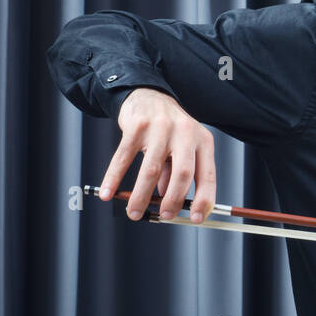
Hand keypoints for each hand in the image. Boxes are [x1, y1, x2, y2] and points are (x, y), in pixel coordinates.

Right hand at [99, 87, 216, 222]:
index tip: (197, 219)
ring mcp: (161, 128)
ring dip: (141, 195)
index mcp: (203, 141)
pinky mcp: (136, 126)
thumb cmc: (169, 131)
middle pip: (183, 173)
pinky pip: (123, 157)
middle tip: (164, 216)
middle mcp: (185, 133)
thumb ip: (178, 174)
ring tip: (134, 212)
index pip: (208, 175)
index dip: (204, 199)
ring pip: (151, 169)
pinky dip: (114, 178)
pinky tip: (107, 194)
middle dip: (174, 200)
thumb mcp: (182, 149)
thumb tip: (168, 201)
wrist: (148, 96)